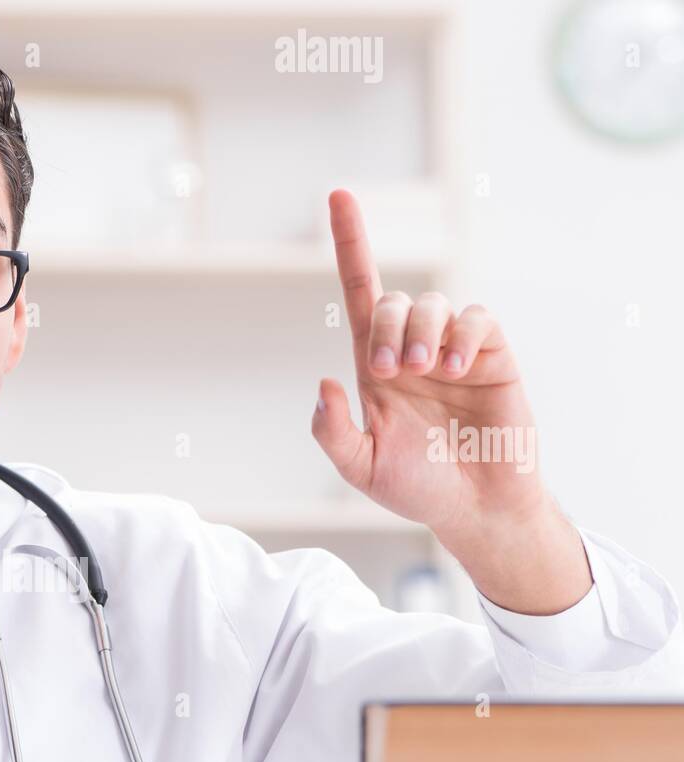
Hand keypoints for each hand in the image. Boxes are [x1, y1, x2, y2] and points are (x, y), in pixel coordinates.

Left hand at [311, 188, 590, 613]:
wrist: (475, 508)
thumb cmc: (417, 488)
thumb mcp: (361, 468)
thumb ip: (333, 431)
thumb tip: (327, 380)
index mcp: (376, 369)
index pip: (359, 295)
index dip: (351, 244)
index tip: (338, 194)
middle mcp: (412, 350)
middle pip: (392, 302)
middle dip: (386, 327)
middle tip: (393, 371)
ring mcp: (453, 351)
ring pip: (432, 304)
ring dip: (422, 330)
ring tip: (427, 372)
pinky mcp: (493, 357)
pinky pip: (477, 318)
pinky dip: (463, 332)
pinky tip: (455, 366)